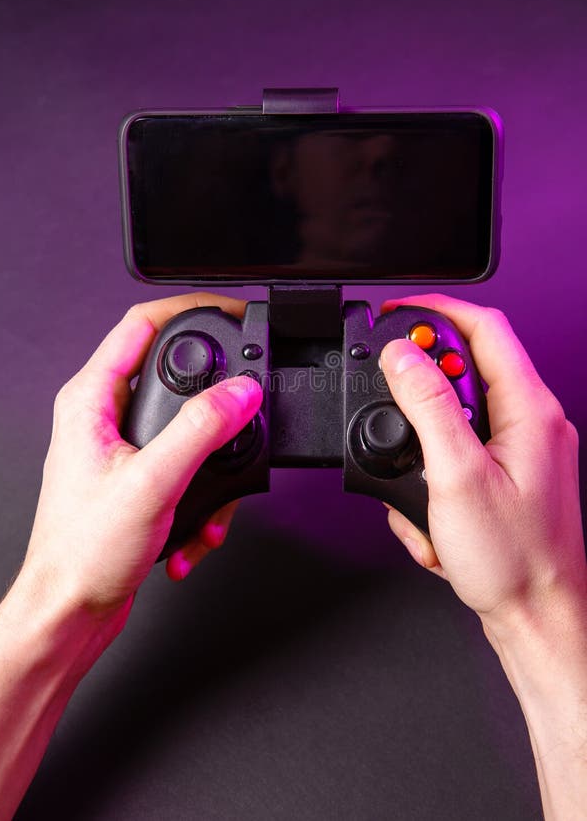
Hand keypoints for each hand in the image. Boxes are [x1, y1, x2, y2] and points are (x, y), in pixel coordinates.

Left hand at [20, 293, 261, 631]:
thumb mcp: (153, 483)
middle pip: (171, 373)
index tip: (231, 312)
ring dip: (213, 466)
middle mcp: (101, 417)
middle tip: (246, 406)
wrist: (71, 612)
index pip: (140, 324)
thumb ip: (201, 430)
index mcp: (90, 399)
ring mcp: (119, 449)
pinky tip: (196, 532)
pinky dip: (203, 498)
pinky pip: (185, 469)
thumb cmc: (84, 553)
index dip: (189, 308)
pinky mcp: (136, 479)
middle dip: (214, 403)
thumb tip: (240, 391)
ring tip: (213, 502)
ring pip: (186, 428)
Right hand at [379, 294, 584, 632]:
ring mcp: (521, 450)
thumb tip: (401, 356)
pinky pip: (459, 454)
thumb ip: (425, 407)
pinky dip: (434, 479)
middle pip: (464, 371)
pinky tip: (431, 518)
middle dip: (419, 399)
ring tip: (417, 493)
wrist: (538, 619)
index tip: (394, 315)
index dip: (435, 311)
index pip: (484, 327)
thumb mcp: (456, 477)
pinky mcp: (507, 476)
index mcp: (529, 409)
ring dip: (421, 450)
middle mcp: (531, 422)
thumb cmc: (513, 560)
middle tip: (392, 419)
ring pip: (454, 419)